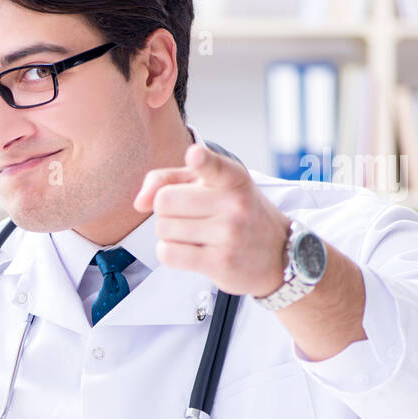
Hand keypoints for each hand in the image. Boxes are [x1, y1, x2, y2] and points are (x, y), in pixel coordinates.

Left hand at [134, 142, 293, 297]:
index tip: (195, 155)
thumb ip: (169, 180)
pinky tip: (188, 250)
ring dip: (168, 233)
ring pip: (163, 229)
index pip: (215, 166)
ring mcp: (228, 234)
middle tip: (186, 215)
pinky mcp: (220, 262)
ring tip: (193, 234)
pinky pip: (169, 254)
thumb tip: (139, 202)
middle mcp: (234, 204)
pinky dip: (169, 252)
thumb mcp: (211, 186)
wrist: (278, 254)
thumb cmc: (237, 215)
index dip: (202, 160)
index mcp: (233, 178)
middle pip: (164, 201)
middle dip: (165, 210)